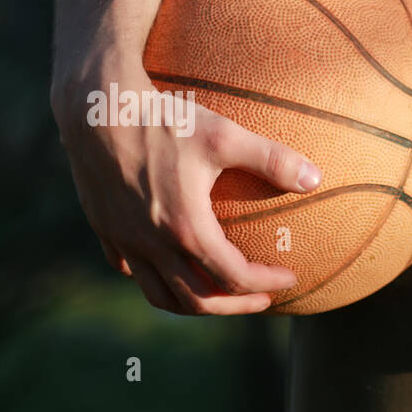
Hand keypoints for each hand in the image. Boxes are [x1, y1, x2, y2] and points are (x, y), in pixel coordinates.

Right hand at [51, 57, 321, 314]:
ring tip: (222, 293)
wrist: (94, 105)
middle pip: (198, 300)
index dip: (267, 282)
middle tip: (263, 298)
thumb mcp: (226, 135)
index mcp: (186, 229)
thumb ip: (273, 159)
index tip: (291, 277)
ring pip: (160, 295)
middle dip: (236, 305)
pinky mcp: (103, 229)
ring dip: (195, 303)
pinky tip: (173, 265)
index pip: (234, 277)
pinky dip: (157, 279)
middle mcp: (151, 244)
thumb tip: (317, 178)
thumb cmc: (165, 117)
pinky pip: (130, 270)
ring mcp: (123, 240)